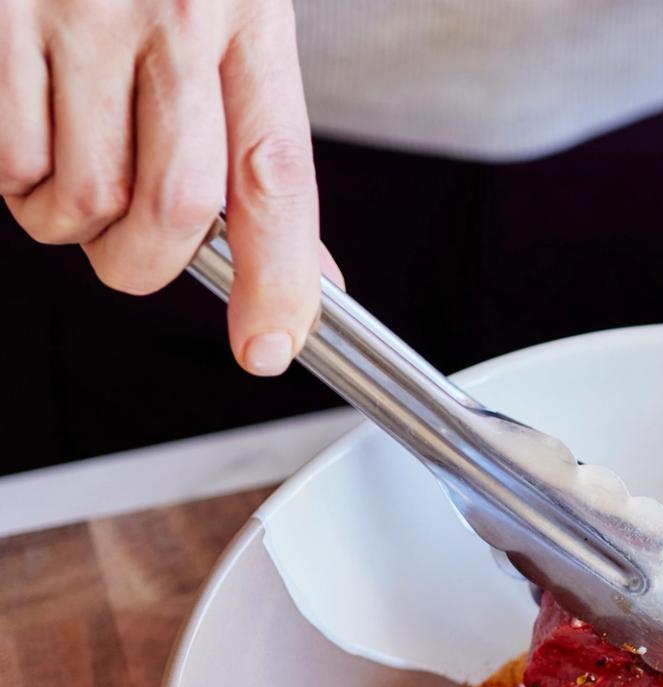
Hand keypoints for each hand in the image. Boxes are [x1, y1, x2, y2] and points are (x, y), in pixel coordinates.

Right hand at [1, 0, 330, 375]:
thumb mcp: (235, 9)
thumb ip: (257, 135)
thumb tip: (300, 269)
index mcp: (247, 13)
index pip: (277, 178)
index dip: (278, 280)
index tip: (268, 345)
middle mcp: (171, 15)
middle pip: (175, 210)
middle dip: (148, 262)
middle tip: (130, 246)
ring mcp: (73, 13)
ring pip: (83, 199)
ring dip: (72, 224)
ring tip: (71, 179)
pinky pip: (8, 159)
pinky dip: (15, 178)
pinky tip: (27, 137)